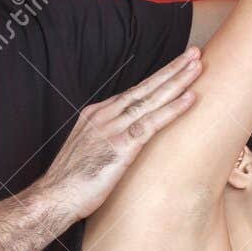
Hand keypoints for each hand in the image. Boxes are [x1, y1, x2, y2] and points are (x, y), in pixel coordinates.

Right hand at [38, 48, 202, 222]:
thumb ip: (104, 140)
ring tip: (197, 66)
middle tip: (194, 53)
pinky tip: (190, 98)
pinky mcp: (121, 146)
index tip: (176, 67)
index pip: (133, 92)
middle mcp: (104, 115)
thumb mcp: (87, 151)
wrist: (53, 197)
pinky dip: (172, 109)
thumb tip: (120, 143)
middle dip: (172, 70)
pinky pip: (152, 123)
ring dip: (177, 82)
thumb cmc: (70, 182)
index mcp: (96, 114)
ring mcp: (112, 128)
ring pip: (151, 99)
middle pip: (145, 87)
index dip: (157, 79)